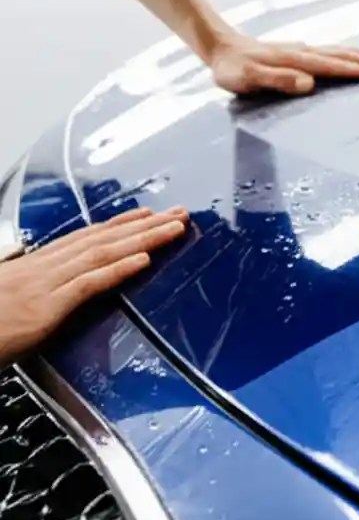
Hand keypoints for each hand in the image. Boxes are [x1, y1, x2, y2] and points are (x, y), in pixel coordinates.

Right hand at [0, 206, 188, 363]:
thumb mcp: (5, 297)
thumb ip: (26, 284)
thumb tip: (38, 276)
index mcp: (33, 265)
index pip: (85, 238)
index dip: (119, 225)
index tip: (147, 214)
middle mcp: (41, 266)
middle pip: (101, 238)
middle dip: (144, 225)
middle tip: (179, 213)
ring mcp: (43, 283)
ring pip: (102, 253)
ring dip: (143, 239)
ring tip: (174, 228)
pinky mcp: (44, 306)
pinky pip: (87, 283)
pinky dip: (118, 269)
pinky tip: (143, 260)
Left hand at [206, 33, 358, 95]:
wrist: (219, 48)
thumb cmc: (231, 69)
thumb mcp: (247, 79)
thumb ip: (277, 80)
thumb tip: (309, 83)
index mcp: (294, 61)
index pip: (329, 66)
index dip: (351, 70)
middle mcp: (302, 52)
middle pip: (341, 54)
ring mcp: (302, 51)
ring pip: (338, 50)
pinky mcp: (299, 53)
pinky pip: (330, 52)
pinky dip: (347, 53)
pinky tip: (353, 56)